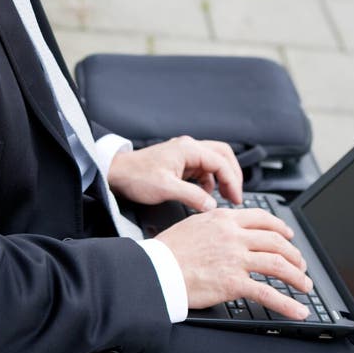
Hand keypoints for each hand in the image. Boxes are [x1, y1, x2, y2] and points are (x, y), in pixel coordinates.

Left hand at [107, 136, 242, 210]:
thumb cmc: (136, 177)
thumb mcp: (165, 189)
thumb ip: (192, 196)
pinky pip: (203, 168)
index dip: (233, 181)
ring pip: (214, 161)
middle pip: (222, 155)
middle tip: (236, 195)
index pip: (221, 162)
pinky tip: (206, 194)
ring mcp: (184, 154)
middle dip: (232, 175)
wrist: (117, 173)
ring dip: (222, 177)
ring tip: (225, 197)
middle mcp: (188, 147)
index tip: (236, 199)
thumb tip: (212, 205)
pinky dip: (210, 180)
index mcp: (188, 149)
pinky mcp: (180, 162)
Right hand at [157, 207, 311, 319]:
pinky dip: (288, 304)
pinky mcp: (234, 282)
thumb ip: (215, 225)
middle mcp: (233, 235)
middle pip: (276, 241)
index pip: (262, 218)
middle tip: (301, 264)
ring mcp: (235, 258)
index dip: (280, 227)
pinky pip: (268, 293)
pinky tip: (298, 310)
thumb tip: (227, 228)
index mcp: (224, 219)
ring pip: (278, 264)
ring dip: (297, 277)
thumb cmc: (169, 249)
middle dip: (295, 254)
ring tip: (305, 286)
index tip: (288, 235)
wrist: (157, 268)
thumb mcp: (194, 224)